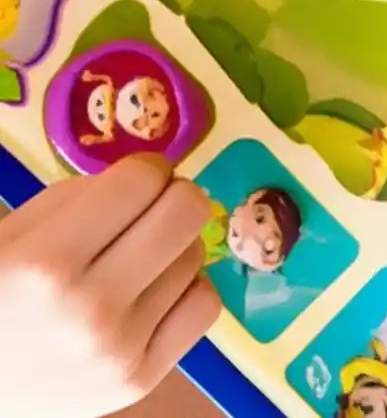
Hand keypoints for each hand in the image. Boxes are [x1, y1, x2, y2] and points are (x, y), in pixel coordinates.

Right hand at [0, 154, 220, 416]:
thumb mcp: (11, 235)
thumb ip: (78, 197)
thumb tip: (153, 176)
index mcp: (44, 262)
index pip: (141, 183)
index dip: (147, 168)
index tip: (141, 175)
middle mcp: (89, 308)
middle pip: (185, 215)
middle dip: (175, 196)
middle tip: (155, 205)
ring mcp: (120, 349)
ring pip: (197, 257)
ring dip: (175, 246)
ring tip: (139, 257)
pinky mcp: (140, 381)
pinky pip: (204, 306)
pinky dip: (189, 287)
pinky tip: (158, 289)